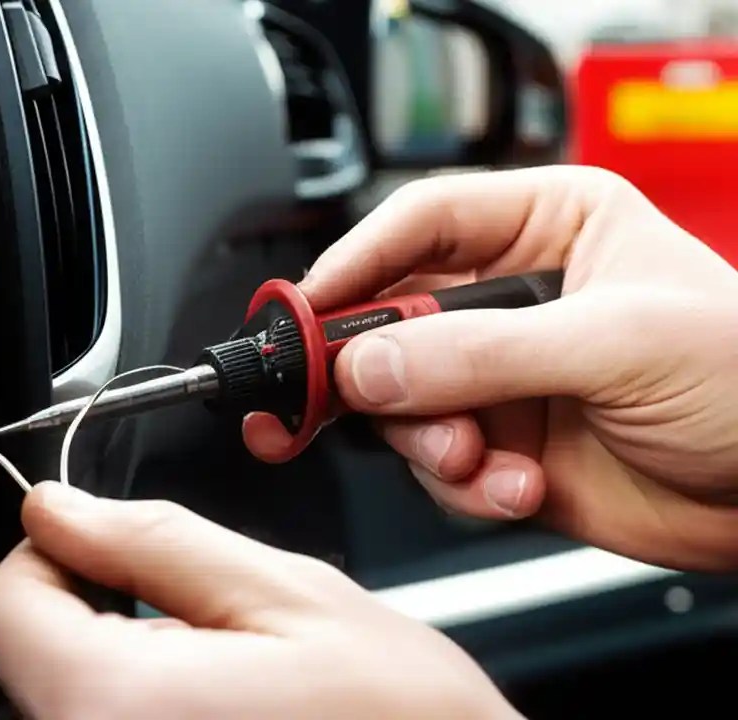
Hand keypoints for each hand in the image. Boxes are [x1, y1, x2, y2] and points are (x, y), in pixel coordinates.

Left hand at [0, 482, 518, 719]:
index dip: (51, 556)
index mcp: (115, 704)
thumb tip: (58, 506)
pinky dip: (127, 704)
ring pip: (52, 694)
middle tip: (182, 611)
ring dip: (107, 662)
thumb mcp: (289, 596)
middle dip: (80, 609)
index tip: (108, 549)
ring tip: (209, 668)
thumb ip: (154, 542)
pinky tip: (202, 706)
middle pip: (16, 655)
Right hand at [244, 166, 737, 570]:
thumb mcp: (616, 344)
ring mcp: (501, 378)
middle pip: (388, 319)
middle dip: (372, 373)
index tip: (306, 311)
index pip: (420, 225)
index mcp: (547, 229)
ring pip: (399, 402)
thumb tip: (368, 366)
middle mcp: (511, 300)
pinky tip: (516, 489)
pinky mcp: (502, 447)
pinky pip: (436, 464)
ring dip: (427, 441)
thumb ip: (481, 353)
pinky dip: (462, 486)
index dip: (355, 262)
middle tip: (344, 402)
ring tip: (479, 460)